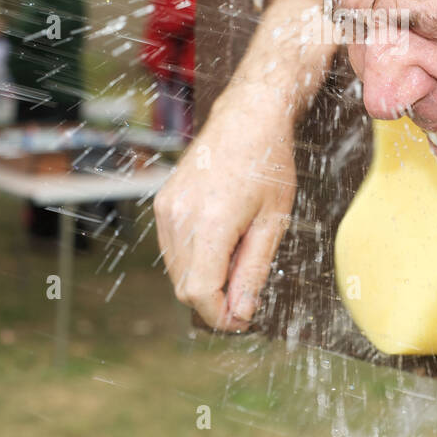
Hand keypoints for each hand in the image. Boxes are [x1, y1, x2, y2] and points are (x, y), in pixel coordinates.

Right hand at [154, 85, 297, 331]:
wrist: (248, 118)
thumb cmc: (269, 165)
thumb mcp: (274, 222)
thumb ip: (254, 270)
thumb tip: (242, 313)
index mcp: (210, 223)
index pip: (201, 293)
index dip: (221, 315)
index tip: (243, 318)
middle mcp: (179, 217)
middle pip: (185, 288)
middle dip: (215, 300)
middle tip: (247, 291)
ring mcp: (166, 209)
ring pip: (176, 271)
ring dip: (204, 279)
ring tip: (238, 256)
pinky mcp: (163, 203)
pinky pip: (172, 248)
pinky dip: (194, 258)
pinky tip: (222, 240)